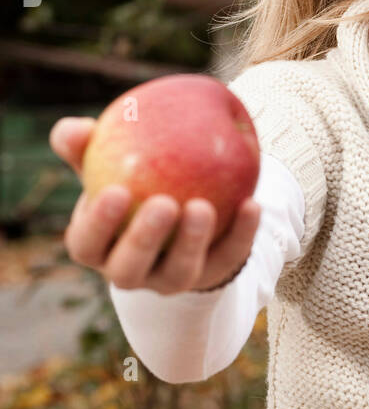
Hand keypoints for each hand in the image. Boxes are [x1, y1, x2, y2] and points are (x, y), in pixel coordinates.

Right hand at [49, 116, 260, 294]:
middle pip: (129, 269)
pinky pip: (227, 258)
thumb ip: (87, 145)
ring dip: (192, 243)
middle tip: (164, 203)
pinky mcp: (212, 275)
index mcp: (96, 246)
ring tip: (203, 206)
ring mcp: (170, 279)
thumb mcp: (106, 162)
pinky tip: (250, 204)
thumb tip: (77, 129)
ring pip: (179, 274)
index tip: (117, 191)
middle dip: (145, 239)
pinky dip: (241, 234)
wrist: (176, 211)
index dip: (98, 224)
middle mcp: (130, 271)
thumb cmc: (131, 180)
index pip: (86, 244)